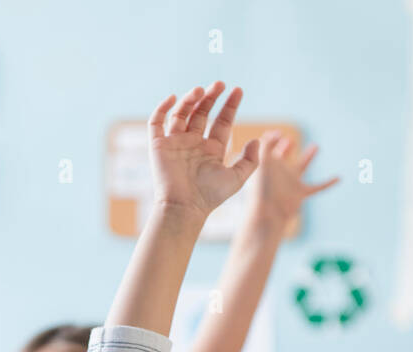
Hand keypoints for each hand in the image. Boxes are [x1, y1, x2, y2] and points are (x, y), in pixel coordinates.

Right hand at [148, 81, 259, 217]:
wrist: (183, 207)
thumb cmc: (210, 196)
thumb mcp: (237, 178)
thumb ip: (250, 160)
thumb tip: (256, 139)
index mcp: (211, 150)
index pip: (221, 121)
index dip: (230, 105)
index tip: (238, 90)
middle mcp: (193, 144)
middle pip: (202, 113)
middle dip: (211, 97)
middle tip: (220, 84)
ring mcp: (175, 143)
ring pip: (181, 113)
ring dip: (190, 99)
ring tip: (200, 90)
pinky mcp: (158, 145)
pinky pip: (156, 122)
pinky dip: (162, 108)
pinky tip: (173, 97)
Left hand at [245, 132, 338, 232]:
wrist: (268, 213)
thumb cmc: (262, 190)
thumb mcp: (263, 162)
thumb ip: (267, 145)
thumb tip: (276, 132)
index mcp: (268, 164)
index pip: (270, 148)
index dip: (272, 140)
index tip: (278, 133)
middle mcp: (279, 172)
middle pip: (284, 156)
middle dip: (286, 147)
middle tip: (289, 140)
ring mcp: (291, 182)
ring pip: (302, 166)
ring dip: (309, 157)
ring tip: (316, 146)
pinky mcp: (301, 193)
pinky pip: (318, 187)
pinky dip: (328, 183)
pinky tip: (339, 178)